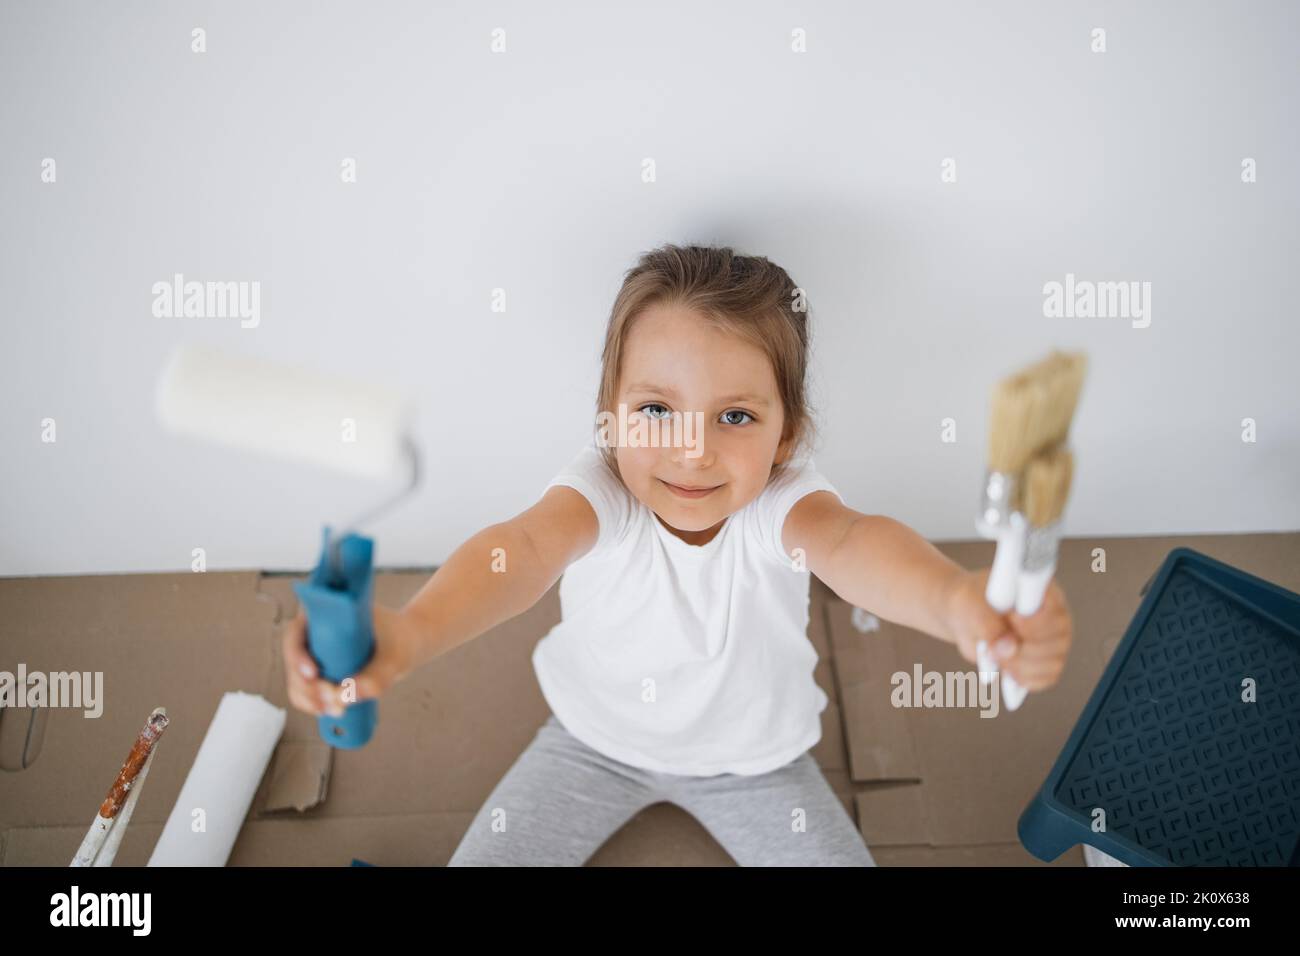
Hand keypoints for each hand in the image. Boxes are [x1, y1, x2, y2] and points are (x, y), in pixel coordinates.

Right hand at [282, 603, 417, 716]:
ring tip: (334, 710)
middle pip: (293, 660)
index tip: (313, 674)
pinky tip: (328, 711)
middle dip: (305, 685)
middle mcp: (315, 632)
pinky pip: (307, 689)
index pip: (296, 632)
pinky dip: (313, 703)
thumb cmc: (400, 640)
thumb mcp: (394, 658)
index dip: (297, 655)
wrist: (408, 642)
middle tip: (330, 700)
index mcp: (325, 614)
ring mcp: (316, 652)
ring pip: (297, 679)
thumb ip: (378, 676)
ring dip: (308, 698)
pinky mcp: (323, 670)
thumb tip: (349, 695)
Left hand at [944, 567, 1072, 692]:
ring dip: (1019, 666)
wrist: (967, 613)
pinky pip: (1045, 678)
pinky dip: (1024, 678)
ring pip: (1051, 664)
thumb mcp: (972, 607)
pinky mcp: (1047, 662)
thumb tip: (1010, 649)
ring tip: (994, 656)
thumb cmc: (971, 602)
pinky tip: (1006, 669)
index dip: (1035, 623)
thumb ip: (989, 625)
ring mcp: (1055, 642)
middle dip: (1022, 650)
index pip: (1054, 610)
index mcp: (1043, 592)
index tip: (1011, 621)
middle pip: (1057, 642)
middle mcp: (1056, 617)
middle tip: (992, 649)